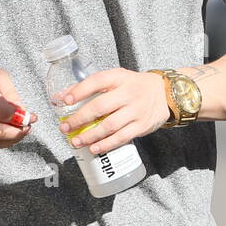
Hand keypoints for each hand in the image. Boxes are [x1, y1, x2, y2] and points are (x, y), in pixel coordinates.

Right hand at [0, 56, 37, 149]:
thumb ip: (12, 95)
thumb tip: (24, 115)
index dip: (21, 118)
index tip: (31, 117)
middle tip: (28, 126)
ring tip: (20, 130)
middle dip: (17, 133)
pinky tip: (9, 132)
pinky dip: (1, 141)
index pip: (2, 113)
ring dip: (10, 140)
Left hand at [51, 68, 170, 155]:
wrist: (164, 93)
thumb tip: (60, 98)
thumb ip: (91, 87)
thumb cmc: (134, 86)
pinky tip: (94, 148)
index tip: (64, 100)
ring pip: (109, 125)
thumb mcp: (116, 79)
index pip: (97, 81)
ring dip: (90, 135)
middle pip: (100, 107)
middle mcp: (128, 93)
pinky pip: (121, 137)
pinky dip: (106, 144)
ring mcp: (136, 110)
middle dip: (79, 119)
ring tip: (76, 141)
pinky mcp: (141, 125)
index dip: (79, 91)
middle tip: (65, 127)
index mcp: (119, 78)